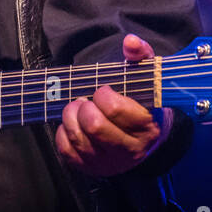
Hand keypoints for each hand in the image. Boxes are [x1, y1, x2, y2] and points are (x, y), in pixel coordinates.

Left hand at [55, 34, 173, 176]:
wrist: (145, 138)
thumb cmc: (142, 103)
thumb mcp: (146, 77)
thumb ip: (139, 56)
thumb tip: (130, 42)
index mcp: (147, 127)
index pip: (114, 109)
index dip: (103, 94)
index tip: (104, 90)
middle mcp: (130, 150)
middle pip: (94, 126)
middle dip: (84, 106)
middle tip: (87, 100)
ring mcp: (110, 163)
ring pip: (77, 138)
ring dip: (71, 116)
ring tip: (79, 109)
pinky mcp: (92, 169)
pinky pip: (66, 151)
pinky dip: (64, 133)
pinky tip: (73, 125)